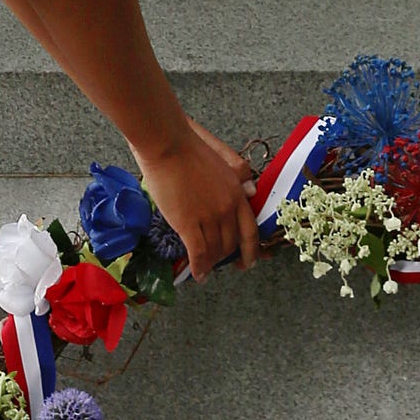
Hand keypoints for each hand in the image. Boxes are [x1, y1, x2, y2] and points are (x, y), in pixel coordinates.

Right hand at [137, 121, 261, 278]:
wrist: (168, 145)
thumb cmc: (189, 148)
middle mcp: (228, 208)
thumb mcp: (222, 163)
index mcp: (237, 192)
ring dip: (211, 264)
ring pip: (215, 251)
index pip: (250, 229)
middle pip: (232, 243)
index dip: (251, 250)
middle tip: (219, 264)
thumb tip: (250, 190)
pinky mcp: (189, 223)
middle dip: (227, 257)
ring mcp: (209, 216)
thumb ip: (237, 179)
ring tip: (205, 269)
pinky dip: (199, 268)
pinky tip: (197, 274)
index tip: (248, 260)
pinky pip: (199, 254)